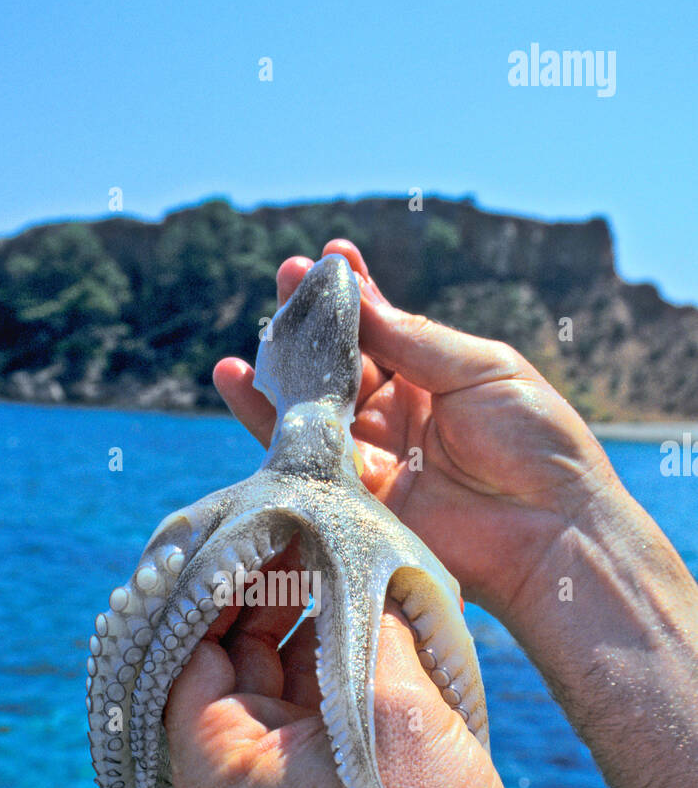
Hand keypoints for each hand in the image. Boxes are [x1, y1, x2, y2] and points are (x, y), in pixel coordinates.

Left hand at [163, 549, 540, 787]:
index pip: (190, 637)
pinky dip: (334, 647)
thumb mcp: (390, 709)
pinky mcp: (318, 770)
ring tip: (342, 547)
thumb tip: (353, 549)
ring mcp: (274, 766)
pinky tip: (370, 599)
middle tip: (306, 519)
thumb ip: (362, 619)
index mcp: (212, 754)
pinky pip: (311, 690)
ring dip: (305, 612)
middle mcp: (228, 760)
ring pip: (274, 664)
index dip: (226, 573)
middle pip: (228, 646)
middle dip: (266, 584)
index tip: (265, 515)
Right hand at [214, 238, 623, 625]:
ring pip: (312, 404)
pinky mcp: (353, 500)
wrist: (551, 531)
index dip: (354, 294)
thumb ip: (413, 339)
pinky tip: (237, 380)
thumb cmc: (536, 443)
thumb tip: (355, 295)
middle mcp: (396, 414)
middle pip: (339, 362)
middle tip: (286, 277)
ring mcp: (372, 457)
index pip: (382, 328)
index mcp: (433, 378)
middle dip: (311, 321)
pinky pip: (300, 456)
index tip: (328, 257)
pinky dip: (264, 419)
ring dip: (280, 365)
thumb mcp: (482, 370)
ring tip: (255, 331)